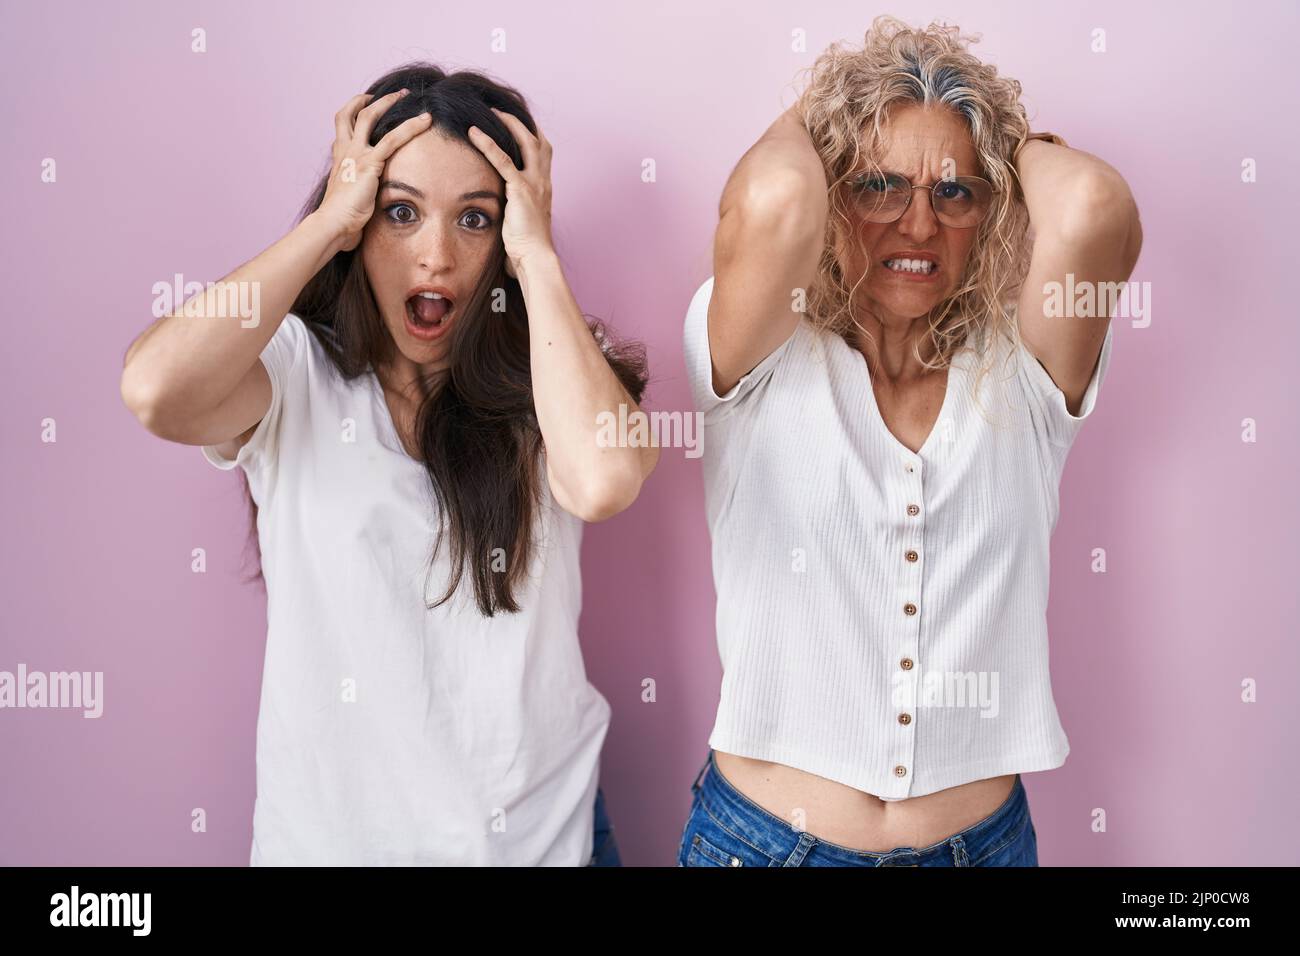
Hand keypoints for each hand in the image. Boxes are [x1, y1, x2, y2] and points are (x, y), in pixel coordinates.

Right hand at [316, 90, 432, 251]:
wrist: (333, 224)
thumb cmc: (340, 219)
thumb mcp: (348, 199)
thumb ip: (356, 192)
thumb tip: (363, 203)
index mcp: (339, 157)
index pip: (344, 124)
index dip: (355, 110)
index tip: (368, 103)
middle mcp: (344, 150)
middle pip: (352, 113)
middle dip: (372, 100)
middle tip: (393, 94)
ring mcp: (355, 154)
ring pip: (370, 117)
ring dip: (389, 102)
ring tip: (407, 95)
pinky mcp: (370, 162)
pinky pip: (393, 138)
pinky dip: (411, 127)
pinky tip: (426, 121)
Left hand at [466, 107, 554, 277]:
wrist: (536, 257)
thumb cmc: (528, 247)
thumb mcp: (523, 222)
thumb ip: (516, 210)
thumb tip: (503, 215)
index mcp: (544, 188)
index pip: (543, 152)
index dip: (533, 135)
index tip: (520, 123)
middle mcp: (543, 181)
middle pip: (538, 141)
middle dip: (521, 123)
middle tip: (502, 111)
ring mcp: (534, 184)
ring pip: (526, 142)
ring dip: (508, 124)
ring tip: (491, 112)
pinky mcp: (520, 189)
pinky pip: (503, 160)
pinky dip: (488, 144)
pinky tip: (474, 133)